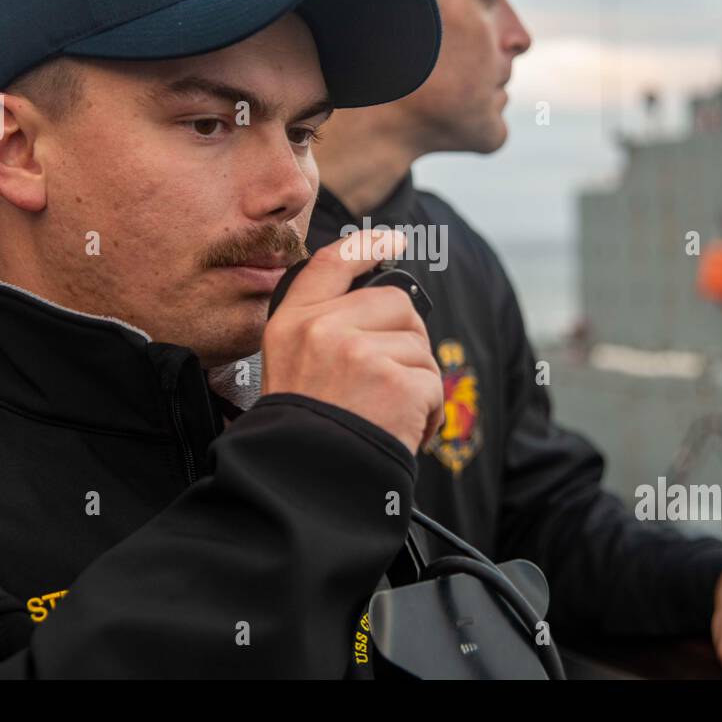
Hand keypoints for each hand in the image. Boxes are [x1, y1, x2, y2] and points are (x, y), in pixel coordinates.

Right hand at [261, 229, 443, 454]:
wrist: (302, 483)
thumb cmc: (302, 432)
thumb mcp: (288, 366)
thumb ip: (326, 328)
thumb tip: (388, 300)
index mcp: (291, 323)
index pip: (331, 265)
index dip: (366, 245)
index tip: (393, 239)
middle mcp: (322, 330)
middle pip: (395, 304)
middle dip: (406, 341)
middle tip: (389, 383)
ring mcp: (360, 354)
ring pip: (418, 347)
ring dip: (417, 385)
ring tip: (389, 416)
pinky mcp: (395, 383)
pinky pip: (433, 384)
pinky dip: (428, 414)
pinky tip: (404, 433)